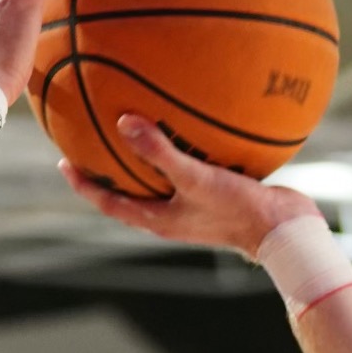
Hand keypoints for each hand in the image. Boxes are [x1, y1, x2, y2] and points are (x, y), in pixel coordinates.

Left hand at [59, 115, 322, 257]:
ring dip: (146, 159)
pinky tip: (193, 123)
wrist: (286, 230)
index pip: (109, 203)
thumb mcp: (195, 178)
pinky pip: (191, 169)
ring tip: (137, 128)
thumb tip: (124, 122)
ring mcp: (195, 207)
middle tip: (91, 143)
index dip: (85, 185)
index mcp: (158, 219)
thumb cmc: (237, 210)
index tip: (65, 163)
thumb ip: (159, 152)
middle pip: (129, 193)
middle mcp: (172, 215)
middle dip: (110, 170)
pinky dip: (184, 149)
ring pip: (160, 182)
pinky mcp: (218, 195)